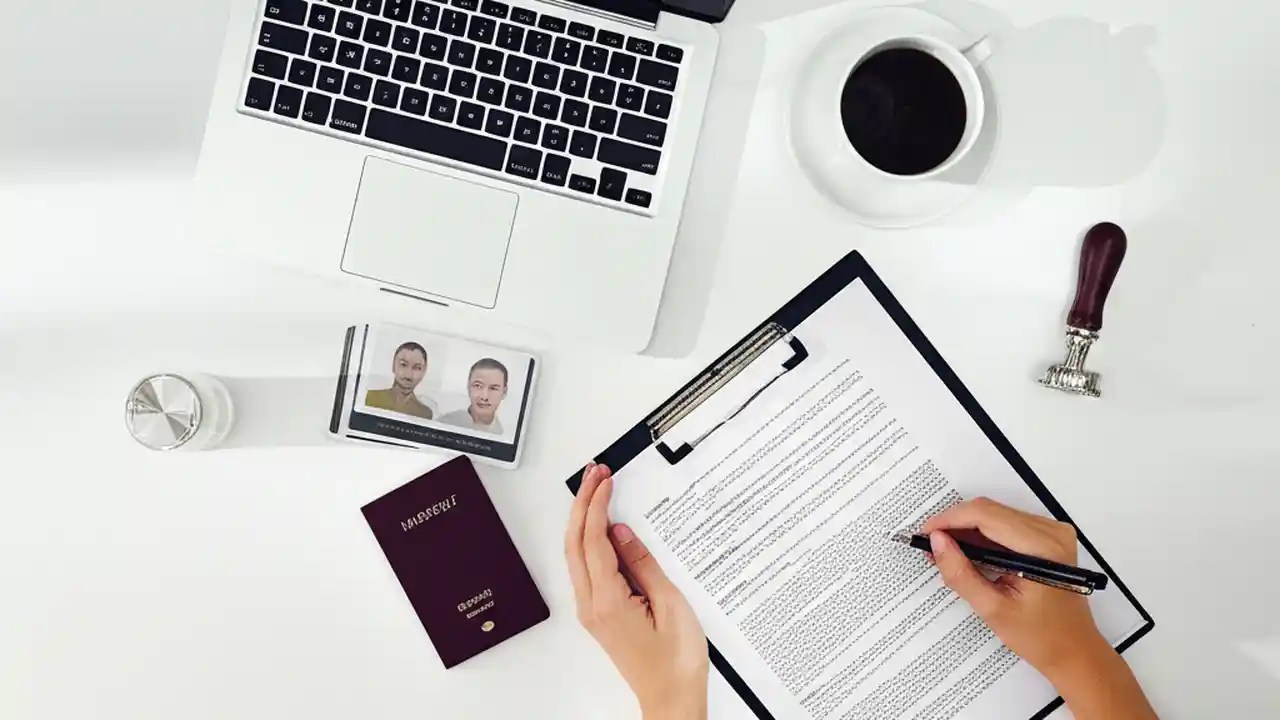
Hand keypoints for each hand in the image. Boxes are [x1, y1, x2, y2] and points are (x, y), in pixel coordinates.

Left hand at [565, 463, 708, 719]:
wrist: (672, 699)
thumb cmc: (677, 662)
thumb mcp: (670, 604)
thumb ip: (643, 565)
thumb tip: (621, 532)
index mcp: (607, 601)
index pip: (593, 540)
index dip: (596, 504)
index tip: (604, 479)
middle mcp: (591, 606)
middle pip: (575, 543)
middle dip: (582, 504)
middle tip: (595, 474)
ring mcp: (592, 611)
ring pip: (577, 555)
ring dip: (583, 521)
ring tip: (598, 491)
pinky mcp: (600, 614)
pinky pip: (587, 569)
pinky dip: (590, 541)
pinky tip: (603, 528)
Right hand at [923, 499, 1157, 719]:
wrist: (1074, 650)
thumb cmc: (1041, 637)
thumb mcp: (992, 608)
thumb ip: (960, 573)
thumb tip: (937, 542)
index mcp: (1042, 547)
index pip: (985, 515)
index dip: (949, 520)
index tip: (925, 533)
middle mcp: (1051, 532)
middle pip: (990, 511)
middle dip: (955, 525)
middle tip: (930, 545)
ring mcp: (1053, 533)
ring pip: (996, 515)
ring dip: (968, 529)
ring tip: (947, 552)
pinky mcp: (1049, 538)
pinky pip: (1008, 524)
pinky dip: (984, 535)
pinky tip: (969, 552)